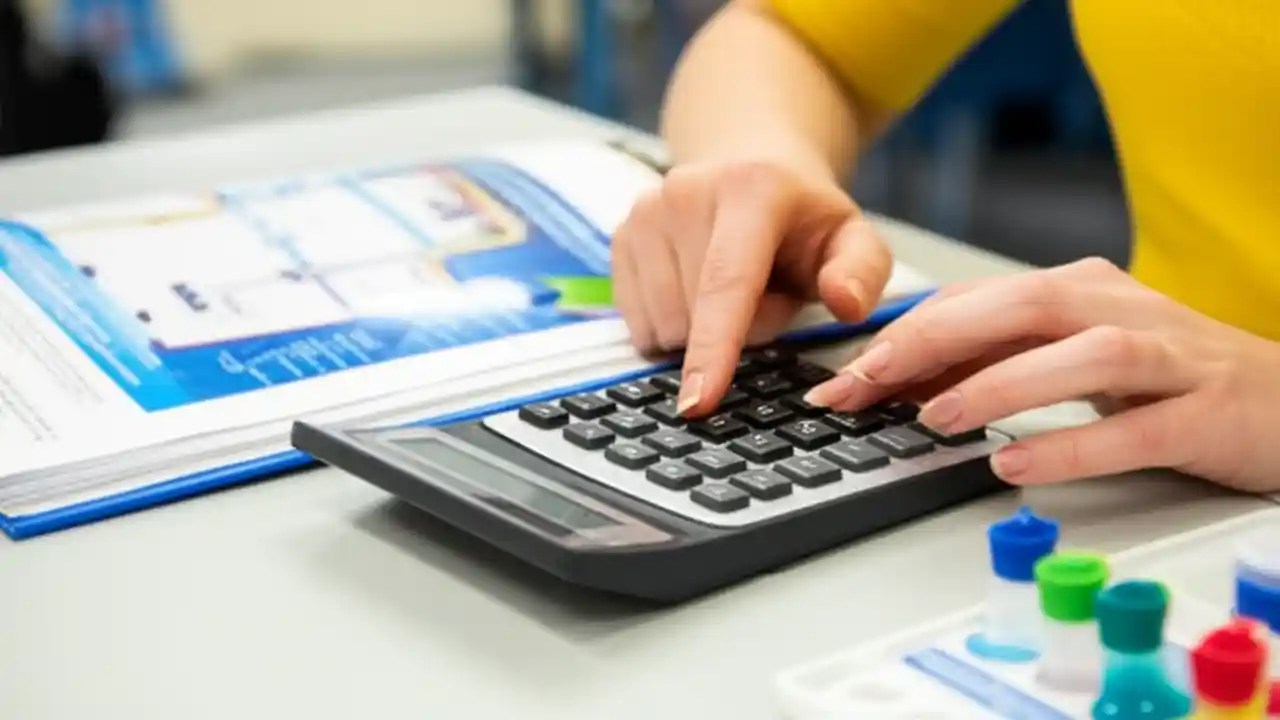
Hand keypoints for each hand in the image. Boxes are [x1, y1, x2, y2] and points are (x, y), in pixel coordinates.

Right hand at [611, 160, 892, 416]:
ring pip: (664, 325)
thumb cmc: (805, 218)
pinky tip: (696, 291)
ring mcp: (645, 213)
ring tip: (734, 290)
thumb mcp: (852, 239)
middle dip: (738, 332)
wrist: (753, 163)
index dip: (713, 347)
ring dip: (702, 331)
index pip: (726, 282)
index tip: (699, 402)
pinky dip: (672, 325)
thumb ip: (863, 272)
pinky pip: (639, 322)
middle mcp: (685, 192)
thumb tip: (847, 303)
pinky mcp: (620, 235)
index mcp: (750, 189)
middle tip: (768, 295)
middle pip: (696, 315)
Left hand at [803, 257, 1279, 492]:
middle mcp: (1120, 309)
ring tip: (936, 417)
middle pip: (1020, 305)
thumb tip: (905, 377)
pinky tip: (1017, 464)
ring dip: (1001, 384)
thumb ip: (996, 359)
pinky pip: (1135, 427)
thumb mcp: (1070, 354)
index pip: (978, 300)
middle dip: (934, 341)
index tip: (844, 376)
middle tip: (868, 381)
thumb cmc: (1167, 376)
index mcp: (1079, 290)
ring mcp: (1168, 358)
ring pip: (1082, 354)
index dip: (905, 334)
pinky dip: (1072, 445)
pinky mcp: (1206, 412)